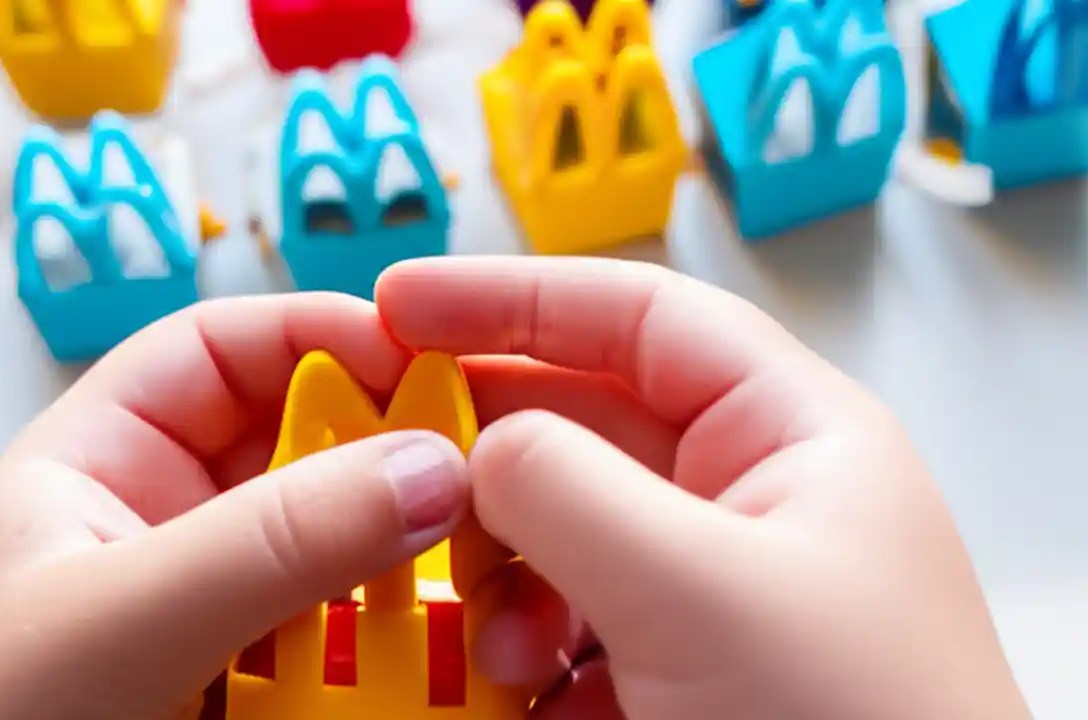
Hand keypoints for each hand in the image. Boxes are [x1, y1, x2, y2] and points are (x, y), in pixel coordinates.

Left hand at [0, 295, 477, 719]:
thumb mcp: (119, 623)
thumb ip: (272, 542)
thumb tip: (422, 472)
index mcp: (103, 466)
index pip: (223, 352)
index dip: (322, 334)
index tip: (420, 358)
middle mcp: (171, 528)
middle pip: (306, 448)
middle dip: (387, 460)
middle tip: (464, 484)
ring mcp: (222, 613)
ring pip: (346, 550)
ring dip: (408, 565)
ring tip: (462, 582)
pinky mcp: (265, 691)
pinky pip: (355, 644)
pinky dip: (405, 652)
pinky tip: (437, 667)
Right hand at [377, 257, 1030, 719]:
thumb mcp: (699, 593)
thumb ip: (568, 492)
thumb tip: (477, 446)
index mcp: (791, 437)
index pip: (638, 319)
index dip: (514, 297)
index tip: (403, 302)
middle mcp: (748, 500)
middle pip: (583, 426)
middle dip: (490, 456)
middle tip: (398, 468)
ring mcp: (710, 590)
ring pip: (562, 534)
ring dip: (504, 577)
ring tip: (501, 642)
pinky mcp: (677, 668)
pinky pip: (570, 622)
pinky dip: (528, 650)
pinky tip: (527, 694)